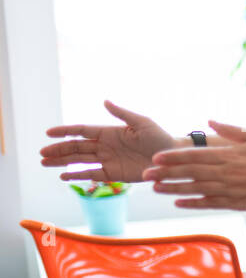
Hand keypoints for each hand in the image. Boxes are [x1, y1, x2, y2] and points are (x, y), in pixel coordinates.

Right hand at [40, 99, 178, 182]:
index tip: (48, 132)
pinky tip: (63, 176)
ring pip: (80, 161)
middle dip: (58, 150)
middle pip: (76, 147)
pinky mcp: (114, 174)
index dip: (65, 131)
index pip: (82, 131)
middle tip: (41, 153)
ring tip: (45, 163)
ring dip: (62, 162)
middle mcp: (105, 146)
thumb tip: (105, 101)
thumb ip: (122, 114)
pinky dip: (78, 176)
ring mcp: (108, 160)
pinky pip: (92, 175)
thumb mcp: (142, 123)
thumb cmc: (160, 137)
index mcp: (109, 132)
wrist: (172, 157)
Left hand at [142, 120, 245, 210]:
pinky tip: (178, 202)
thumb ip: (229, 128)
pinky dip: (193, 203)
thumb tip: (209, 119)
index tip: (155, 158)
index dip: (173, 157)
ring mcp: (231, 189)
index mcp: (229, 155)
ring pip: (197, 189)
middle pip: (190, 173)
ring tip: (155, 188)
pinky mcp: (237, 202)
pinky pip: (211, 203)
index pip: (195, 155)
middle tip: (145, 175)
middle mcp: (227, 172)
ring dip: (174, 189)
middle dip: (165, 174)